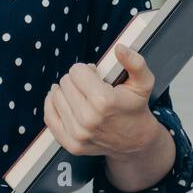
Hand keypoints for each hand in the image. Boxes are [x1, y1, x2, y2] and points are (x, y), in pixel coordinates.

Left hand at [42, 45, 162, 158]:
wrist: (135, 140)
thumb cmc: (135, 109)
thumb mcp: (143, 82)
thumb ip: (135, 62)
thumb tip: (119, 49)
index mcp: (104, 101)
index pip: (76, 71)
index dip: (87, 70)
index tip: (96, 76)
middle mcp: (88, 119)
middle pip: (65, 83)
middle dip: (77, 80)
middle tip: (90, 88)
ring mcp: (78, 134)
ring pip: (55, 97)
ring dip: (66, 92)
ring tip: (81, 96)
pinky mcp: (70, 143)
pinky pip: (49, 116)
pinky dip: (53, 105)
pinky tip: (64, 101)